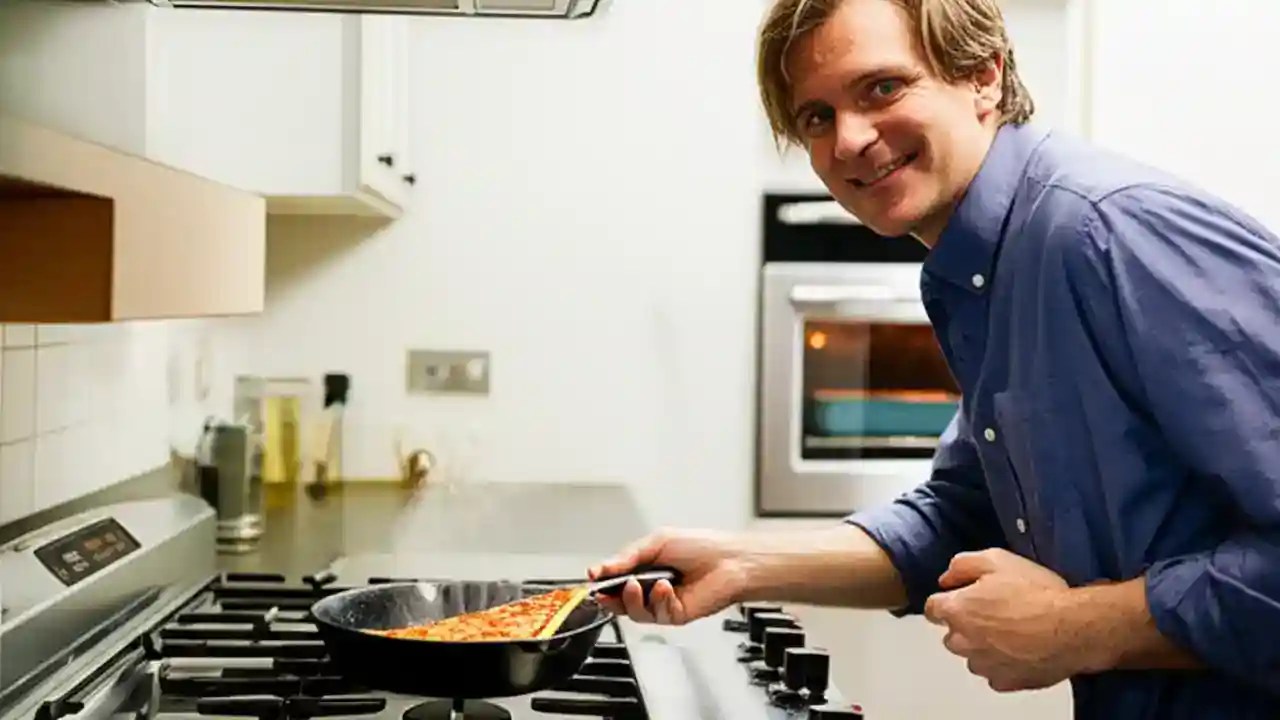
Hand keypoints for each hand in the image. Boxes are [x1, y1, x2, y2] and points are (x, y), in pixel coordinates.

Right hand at [587, 528, 750, 625]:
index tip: (593, 579)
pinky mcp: (675, 615)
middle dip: (611, 596)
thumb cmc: (700, 546)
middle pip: (620, 601)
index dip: (602, 582)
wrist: (730, 560)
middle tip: (606, 589)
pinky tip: (666, 588)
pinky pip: (656, 614)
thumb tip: (600, 567)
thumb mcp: (656, 542)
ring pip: (634, 612)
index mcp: (644, 568)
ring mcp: (662, 603)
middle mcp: (651, 588)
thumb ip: (627, 558)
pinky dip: (658, 600)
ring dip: (632, 599)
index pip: (615, 580)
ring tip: (638, 584)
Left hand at [924, 548, 1082, 691]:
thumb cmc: (1036, 593)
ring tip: (1012, 631)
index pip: (932, 609)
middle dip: (966, 625)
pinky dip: (1003, 664)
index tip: (960, 599)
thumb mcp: (996, 559)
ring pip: (972, 656)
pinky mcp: (1005, 681)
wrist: (1072, 628)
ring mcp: (984, 665)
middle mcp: (963, 641)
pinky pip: (995, 673)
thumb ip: (962, 565)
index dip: (946, 601)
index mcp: (957, 610)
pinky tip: (1021, 649)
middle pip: (952, 635)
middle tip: (995, 612)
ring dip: (983, 646)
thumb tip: (947, 578)